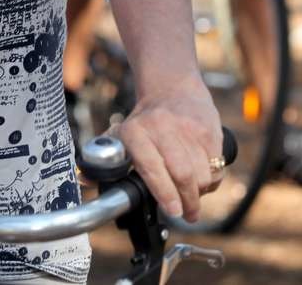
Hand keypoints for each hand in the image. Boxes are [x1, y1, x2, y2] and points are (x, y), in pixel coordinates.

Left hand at [111, 76, 221, 222]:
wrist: (172, 87)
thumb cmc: (143, 120)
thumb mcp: (120, 134)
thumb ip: (103, 159)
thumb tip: (85, 180)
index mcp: (135, 132)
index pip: (152, 169)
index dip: (164, 194)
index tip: (172, 211)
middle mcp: (162, 128)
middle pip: (182, 175)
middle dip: (188, 202)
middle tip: (188, 214)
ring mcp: (189, 128)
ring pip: (202, 174)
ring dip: (200, 192)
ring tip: (194, 195)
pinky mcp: (209, 129)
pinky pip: (216, 165)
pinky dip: (212, 179)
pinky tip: (204, 178)